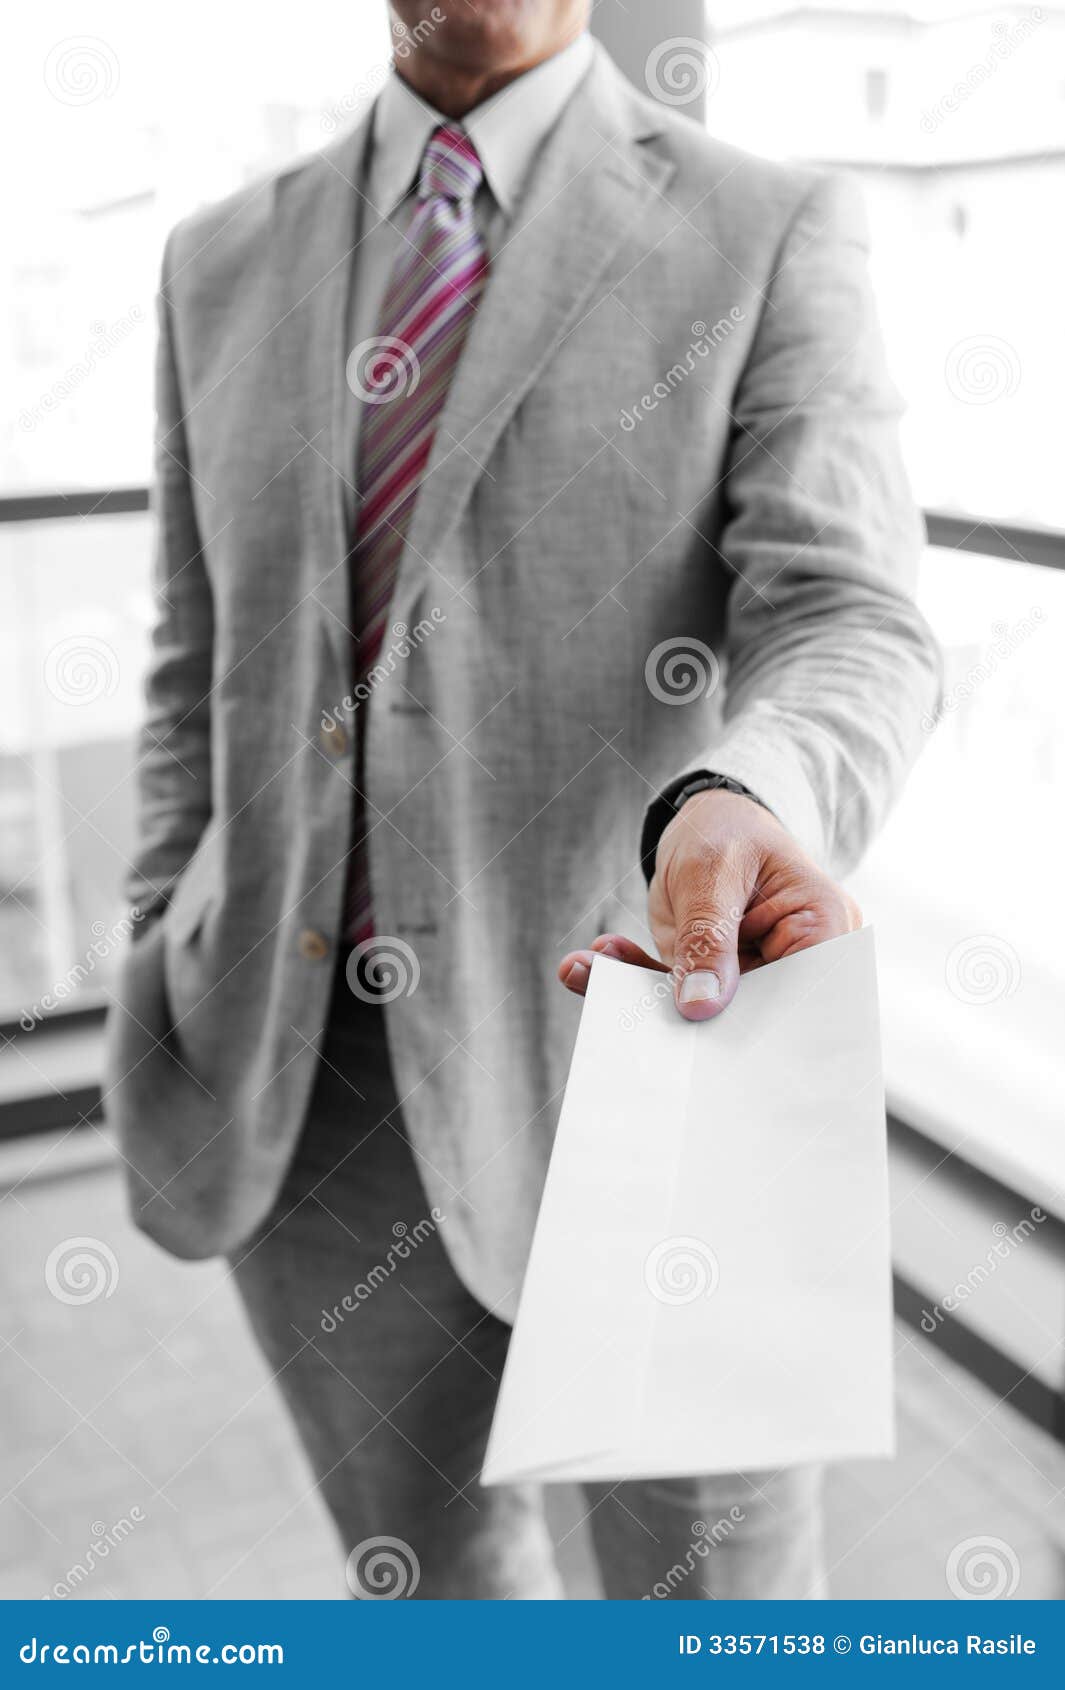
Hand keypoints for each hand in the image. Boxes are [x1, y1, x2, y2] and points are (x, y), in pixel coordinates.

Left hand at [558, 790, 860, 1020]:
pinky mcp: (712, 984)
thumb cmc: (727, 831)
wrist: (705, 822)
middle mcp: (796, 963)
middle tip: (627, 1013)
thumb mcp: (712, 870)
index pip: (807, 993)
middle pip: (755, 1013)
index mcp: (824, 928)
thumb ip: (708, 936)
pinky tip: (586, 965)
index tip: (705, 1029)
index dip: (765, 1023)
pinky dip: (628, 980)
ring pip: (703, 1009)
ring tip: (583, 971)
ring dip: (639, 994)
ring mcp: (754, 979)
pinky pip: (672, 994)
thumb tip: (700, 1006)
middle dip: (688, 1018)